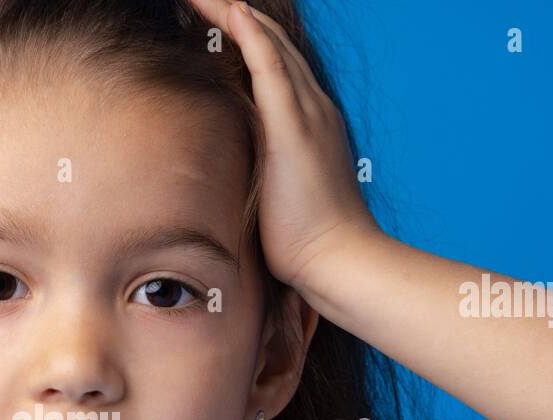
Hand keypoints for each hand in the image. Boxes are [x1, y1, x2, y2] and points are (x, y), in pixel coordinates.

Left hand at [188, 0, 383, 292]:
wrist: (339, 261)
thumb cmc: (308, 243)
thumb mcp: (278, 199)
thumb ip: (262, 180)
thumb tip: (238, 186)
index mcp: (308, 125)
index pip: (275, 68)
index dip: (246, 41)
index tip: (214, 24)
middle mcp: (313, 109)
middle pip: (272, 47)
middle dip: (237, 17)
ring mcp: (308, 114)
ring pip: (270, 47)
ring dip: (237, 15)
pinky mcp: (294, 128)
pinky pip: (270, 66)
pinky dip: (251, 35)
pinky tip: (232, 11)